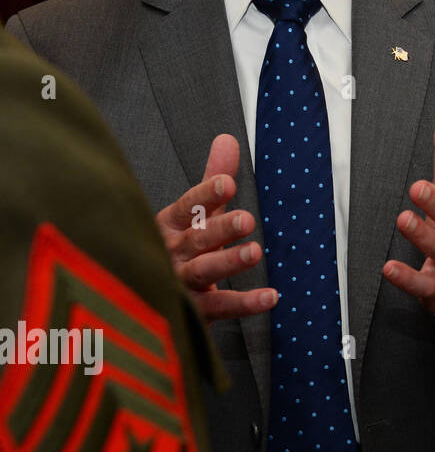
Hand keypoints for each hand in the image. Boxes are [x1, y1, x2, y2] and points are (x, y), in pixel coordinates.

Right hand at [155, 134, 277, 321]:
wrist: (148, 301)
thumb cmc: (178, 248)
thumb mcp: (195, 213)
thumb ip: (213, 180)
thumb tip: (227, 139)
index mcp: (168, 226)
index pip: (187, 208)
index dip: (206, 195)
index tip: (228, 183)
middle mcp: (170, 253)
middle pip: (196, 239)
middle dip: (220, 229)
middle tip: (246, 220)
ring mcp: (178, 284)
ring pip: (203, 271)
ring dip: (228, 262)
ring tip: (254, 252)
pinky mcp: (192, 312)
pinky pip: (219, 306)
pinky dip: (245, 303)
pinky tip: (269, 296)